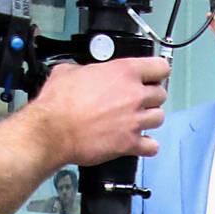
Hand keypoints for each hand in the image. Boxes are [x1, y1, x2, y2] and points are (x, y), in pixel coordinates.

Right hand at [34, 56, 170, 164]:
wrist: (53, 130)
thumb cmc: (58, 101)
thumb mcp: (70, 70)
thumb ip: (88, 70)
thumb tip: (86, 73)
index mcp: (123, 72)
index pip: (160, 67)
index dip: (156, 72)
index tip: (151, 76)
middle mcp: (134, 95)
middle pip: (161, 94)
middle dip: (151, 97)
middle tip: (137, 101)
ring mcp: (135, 121)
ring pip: (159, 118)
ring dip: (149, 119)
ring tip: (135, 120)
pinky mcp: (130, 143)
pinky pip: (153, 146)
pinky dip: (147, 145)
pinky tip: (138, 141)